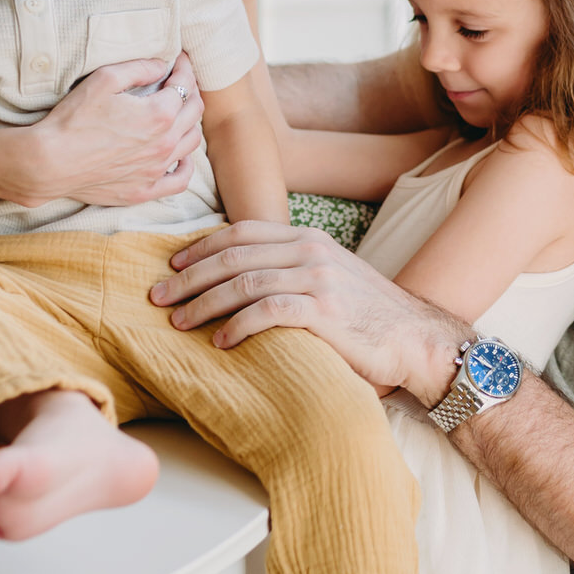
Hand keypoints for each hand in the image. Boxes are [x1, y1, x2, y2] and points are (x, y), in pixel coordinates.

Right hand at [13, 53, 203, 206]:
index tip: (178, 60)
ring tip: (178, 113)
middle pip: (194, 112)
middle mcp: (164, 143)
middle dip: (191, 91)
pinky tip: (180, 155)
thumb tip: (161, 65)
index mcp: (159, 114)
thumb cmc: (73, 119)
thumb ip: (139, 68)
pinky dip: (186, 164)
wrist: (49, 162)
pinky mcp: (145, 190)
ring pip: (192, 143)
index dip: (184, 68)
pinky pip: (181, 179)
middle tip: (179, 81)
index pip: (185, 86)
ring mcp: (156, 169)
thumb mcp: (104, 79)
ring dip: (190, 123)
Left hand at [151, 223, 467, 402]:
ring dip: (203, 303)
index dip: (201, 246)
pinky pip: (268, 311)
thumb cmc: (367, 316)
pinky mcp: (324, 311)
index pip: (242, 231)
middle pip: (233, 255)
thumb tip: (239, 282)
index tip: (171, 266)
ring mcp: (318, 278)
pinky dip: (237, 325)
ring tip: (177, 322)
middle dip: (189, 276)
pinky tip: (219, 342)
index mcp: (308, 238)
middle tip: (158, 297)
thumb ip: (291, 271)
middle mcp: (310, 250)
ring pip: (243, 282)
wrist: (416, 338)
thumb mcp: (330, 278)